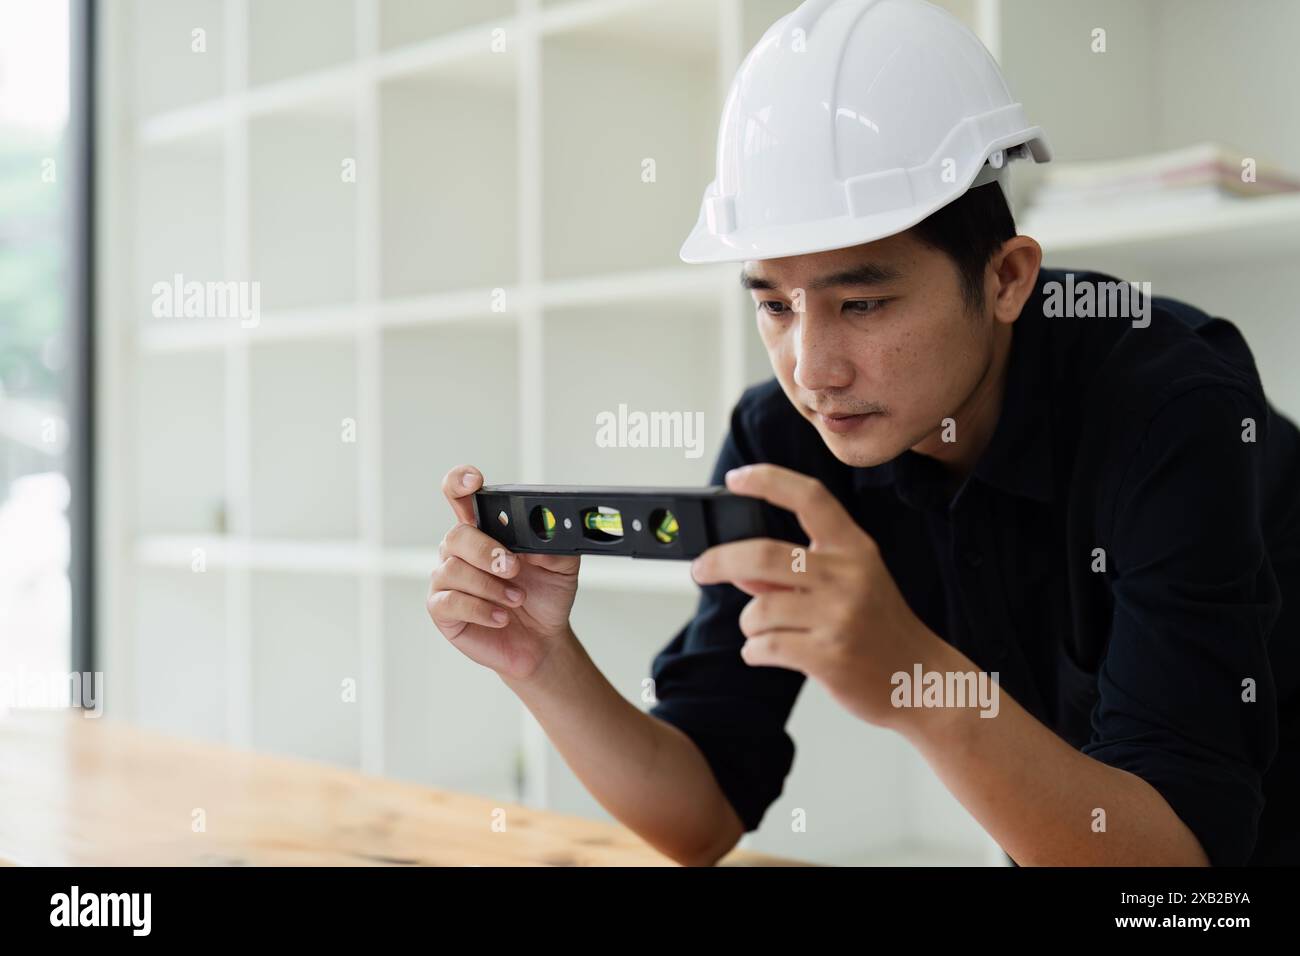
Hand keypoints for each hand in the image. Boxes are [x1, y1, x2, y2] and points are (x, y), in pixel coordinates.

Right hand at [428, 465, 579, 680]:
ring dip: (491, 586)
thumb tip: (544, 530)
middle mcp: (460, 550)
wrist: (543, 640)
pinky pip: (450, 602)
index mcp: (484, 530)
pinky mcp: (442, 610)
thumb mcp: (563, 566)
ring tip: (516, 599)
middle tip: (514, 568)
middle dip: (486, 551)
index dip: (460, 481)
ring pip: (453, 570)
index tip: (475, 481)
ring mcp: (447, 579)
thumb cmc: (546, 596)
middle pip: (457, 535)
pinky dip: (480, 609)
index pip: (460, 495)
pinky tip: (501, 616)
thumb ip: (553, 543)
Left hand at [689, 463, 941, 728]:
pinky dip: (754, 652)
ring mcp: (840, 616)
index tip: (736, 477)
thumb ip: (791, 575)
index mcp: (855, 549)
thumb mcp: (846, 588)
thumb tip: (736, 569)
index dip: (768, 481)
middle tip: (701, 569)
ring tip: (767, 634)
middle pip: (763, 555)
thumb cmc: (878, 630)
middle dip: (719, 561)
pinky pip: (763, 647)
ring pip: (757, 610)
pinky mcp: (829, 656)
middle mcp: (849, 576)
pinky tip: (767, 653)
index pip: (809, 497)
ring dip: (749, 624)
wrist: (924, 680)